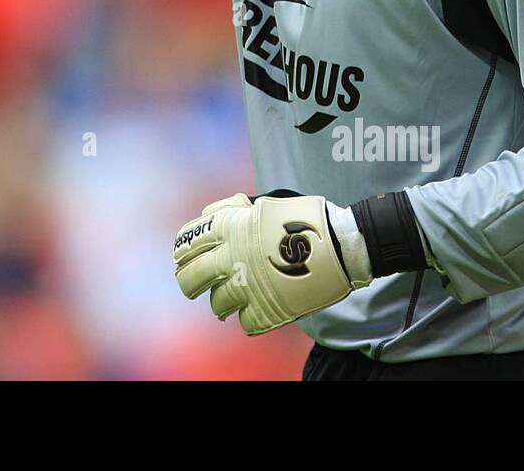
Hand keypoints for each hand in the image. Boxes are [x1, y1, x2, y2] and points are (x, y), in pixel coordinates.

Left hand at [173, 192, 370, 334]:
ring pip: (216, 303)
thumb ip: (233, 208)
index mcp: (229, 227)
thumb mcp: (266, 202)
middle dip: (189, 282)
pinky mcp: (267, 310)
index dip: (181, 252)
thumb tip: (207, 215)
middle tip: (195, 286)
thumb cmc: (305, 218)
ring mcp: (248, 286)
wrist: (342, 244)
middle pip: (190, 278)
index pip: (186, 243)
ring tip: (234, 296)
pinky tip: (257, 307)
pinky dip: (249, 317)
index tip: (182, 258)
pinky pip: (245, 322)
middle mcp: (232, 257)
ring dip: (223, 300)